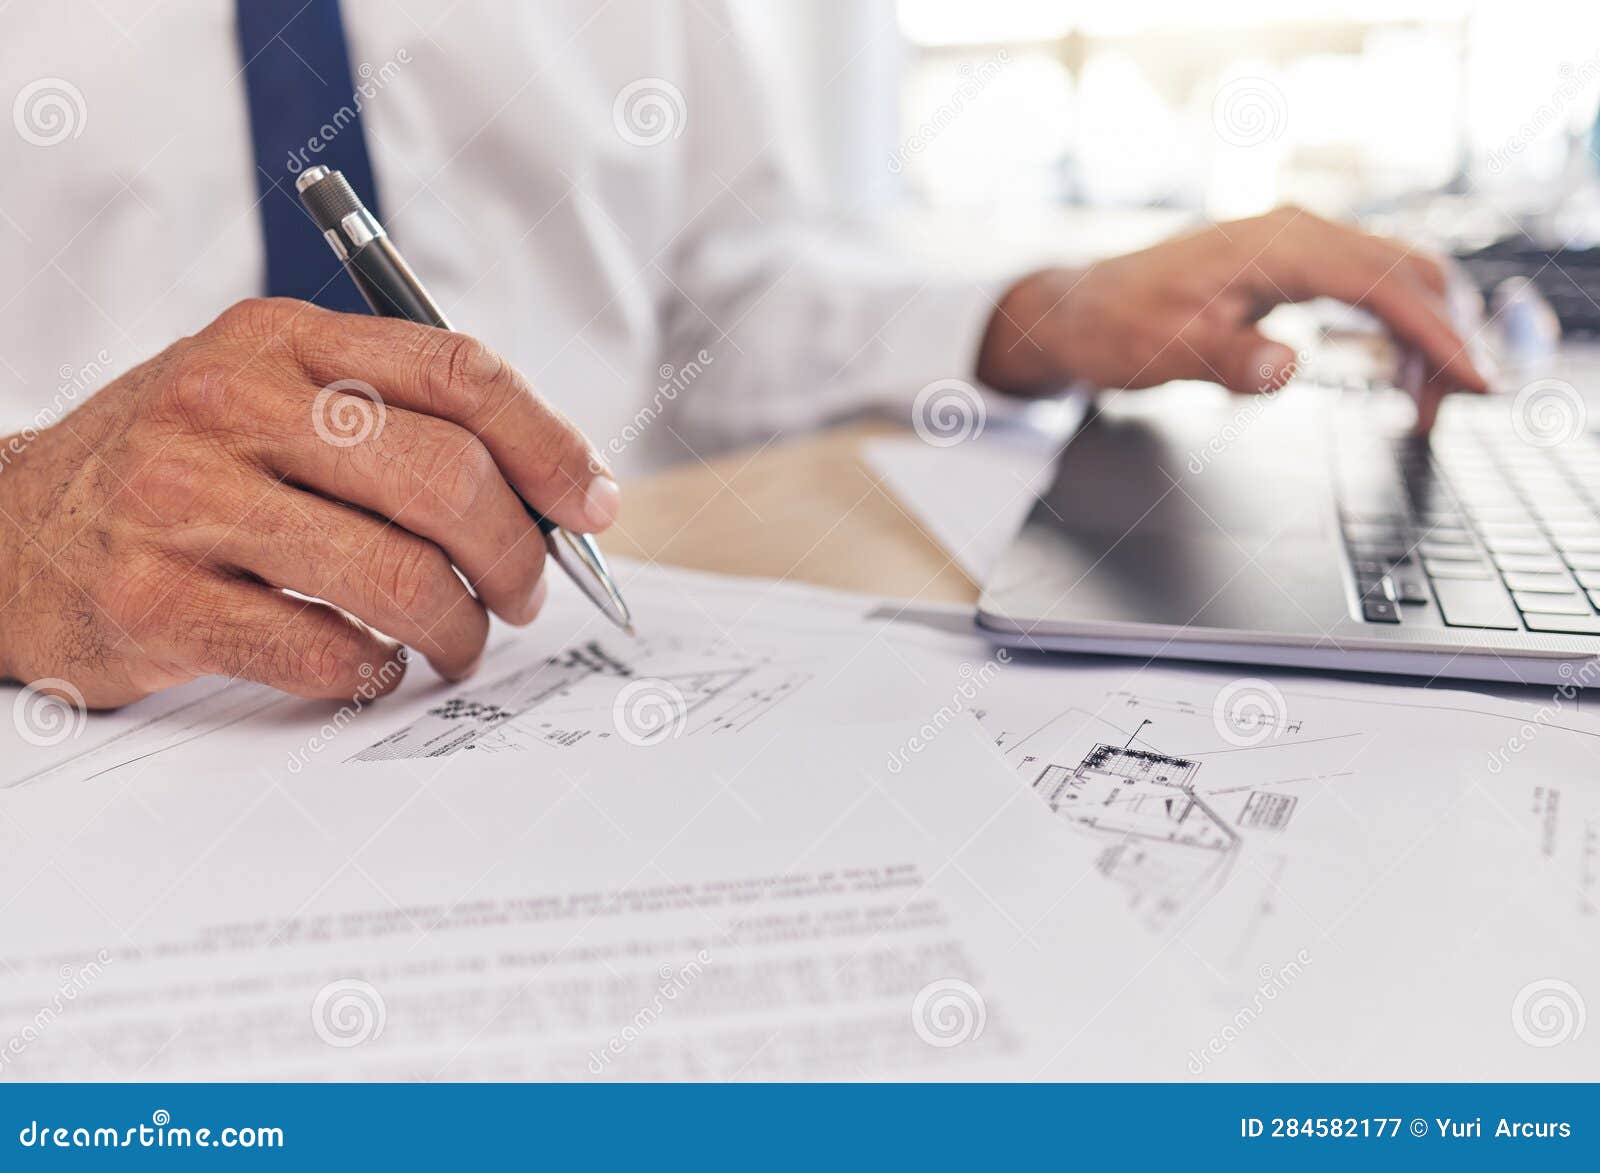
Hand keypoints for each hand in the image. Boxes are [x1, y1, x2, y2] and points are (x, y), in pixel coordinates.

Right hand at [0, 298, 619, 707]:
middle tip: (526, 595)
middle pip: (445, 478)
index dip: (550, 443)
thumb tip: (551, 494)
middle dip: (518, 555)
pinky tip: (371, 664)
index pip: (458, 370)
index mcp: (278, 340)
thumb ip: (393, 422)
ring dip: (458, 627)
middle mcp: (228, 403)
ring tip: (457, 640)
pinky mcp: (152, 600)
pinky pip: (321, 649)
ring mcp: (183, 501)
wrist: (7, 532)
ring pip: (396, 575)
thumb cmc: (175, 469)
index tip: (592, 503)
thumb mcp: (267, 397)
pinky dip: (374, 670)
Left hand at [976, 206, 1487, 430]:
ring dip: (1423, 335)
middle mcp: (1295, 233)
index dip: (1434, 334)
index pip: (1380, 284)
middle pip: (1405, 273)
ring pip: (1394, 279)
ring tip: (1427, 402)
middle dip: (1442, 338)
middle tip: (1452, 406)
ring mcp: (1296, 246)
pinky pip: (1366, 288)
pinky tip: (1398, 371)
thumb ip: (1226, 360)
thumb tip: (1283, 368)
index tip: (1469, 380)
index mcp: (1275, 245)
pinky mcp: (1291, 266)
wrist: (1078, 310)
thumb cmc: (1114, 325)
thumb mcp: (1163, 351)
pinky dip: (1396, 327)